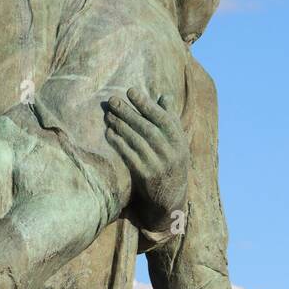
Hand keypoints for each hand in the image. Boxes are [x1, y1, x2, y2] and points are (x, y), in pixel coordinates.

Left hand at [104, 88, 189, 227]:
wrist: (171, 197)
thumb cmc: (171, 163)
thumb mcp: (176, 143)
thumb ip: (170, 120)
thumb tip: (164, 96)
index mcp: (179, 141)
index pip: (163, 118)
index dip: (146, 104)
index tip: (131, 91)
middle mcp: (171, 153)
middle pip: (148, 128)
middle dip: (128, 112)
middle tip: (112, 100)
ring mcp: (158, 165)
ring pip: (138, 141)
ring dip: (121, 126)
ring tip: (109, 114)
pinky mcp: (146, 176)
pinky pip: (130, 156)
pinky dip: (119, 143)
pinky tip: (110, 133)